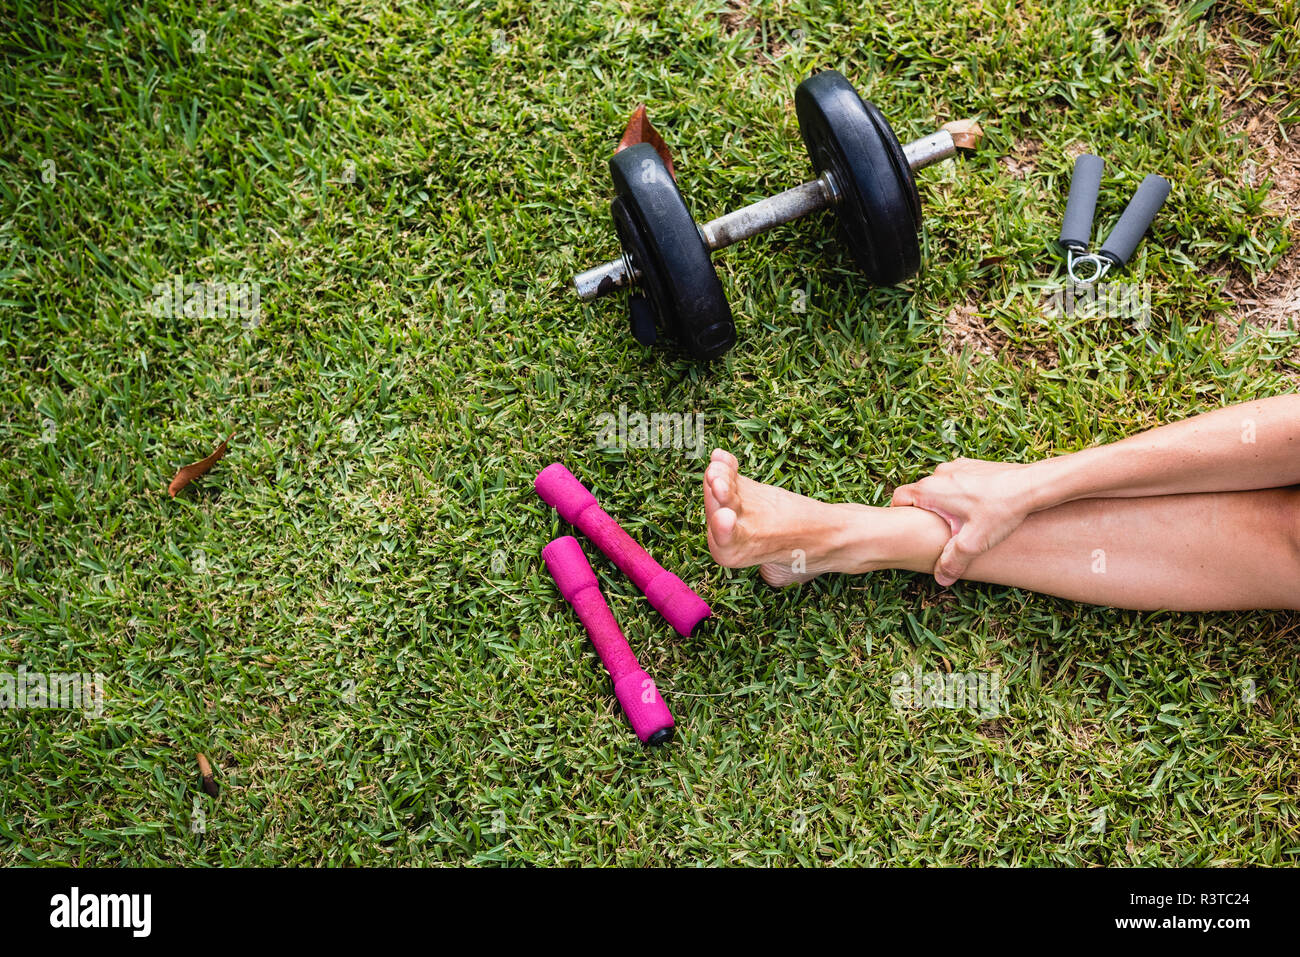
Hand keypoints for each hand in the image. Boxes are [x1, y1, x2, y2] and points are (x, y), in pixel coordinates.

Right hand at [891, 458, 1037, 585]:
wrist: (1032, 484)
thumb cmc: (1000, 510)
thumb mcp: (973, 543)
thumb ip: (953, 561)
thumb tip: (941, 578)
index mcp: (930, 490)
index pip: (898, 498)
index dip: (900, 515)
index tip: (910, 529)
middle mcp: (939, 474)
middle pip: (919, 494)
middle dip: (926, 513)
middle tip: (941, 531)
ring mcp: (957, 466)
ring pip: (939, 487)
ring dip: (944, 502)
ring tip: (963, 520)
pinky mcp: (973, 464)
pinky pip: (957, 480)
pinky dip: (961, 492)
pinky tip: (979, 506)